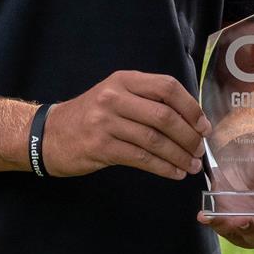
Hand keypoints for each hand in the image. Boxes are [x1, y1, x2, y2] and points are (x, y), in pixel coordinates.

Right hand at [41, 70, 208, 180]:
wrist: (49, 134)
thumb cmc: (91, 115)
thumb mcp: (116, 95)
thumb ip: (147, 100)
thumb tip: (190, 119)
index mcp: (124, 80)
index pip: (167, 87)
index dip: (191, 107)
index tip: (203, 126)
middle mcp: (114, 97)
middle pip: (164, 115)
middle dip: (188, 136)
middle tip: (199, 150)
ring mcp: (106, 122)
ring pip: (154, 140)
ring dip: (178, 155)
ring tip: (190, 165)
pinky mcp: (101, 147)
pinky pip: (141, 158)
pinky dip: (162, 167)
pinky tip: (173, 173)